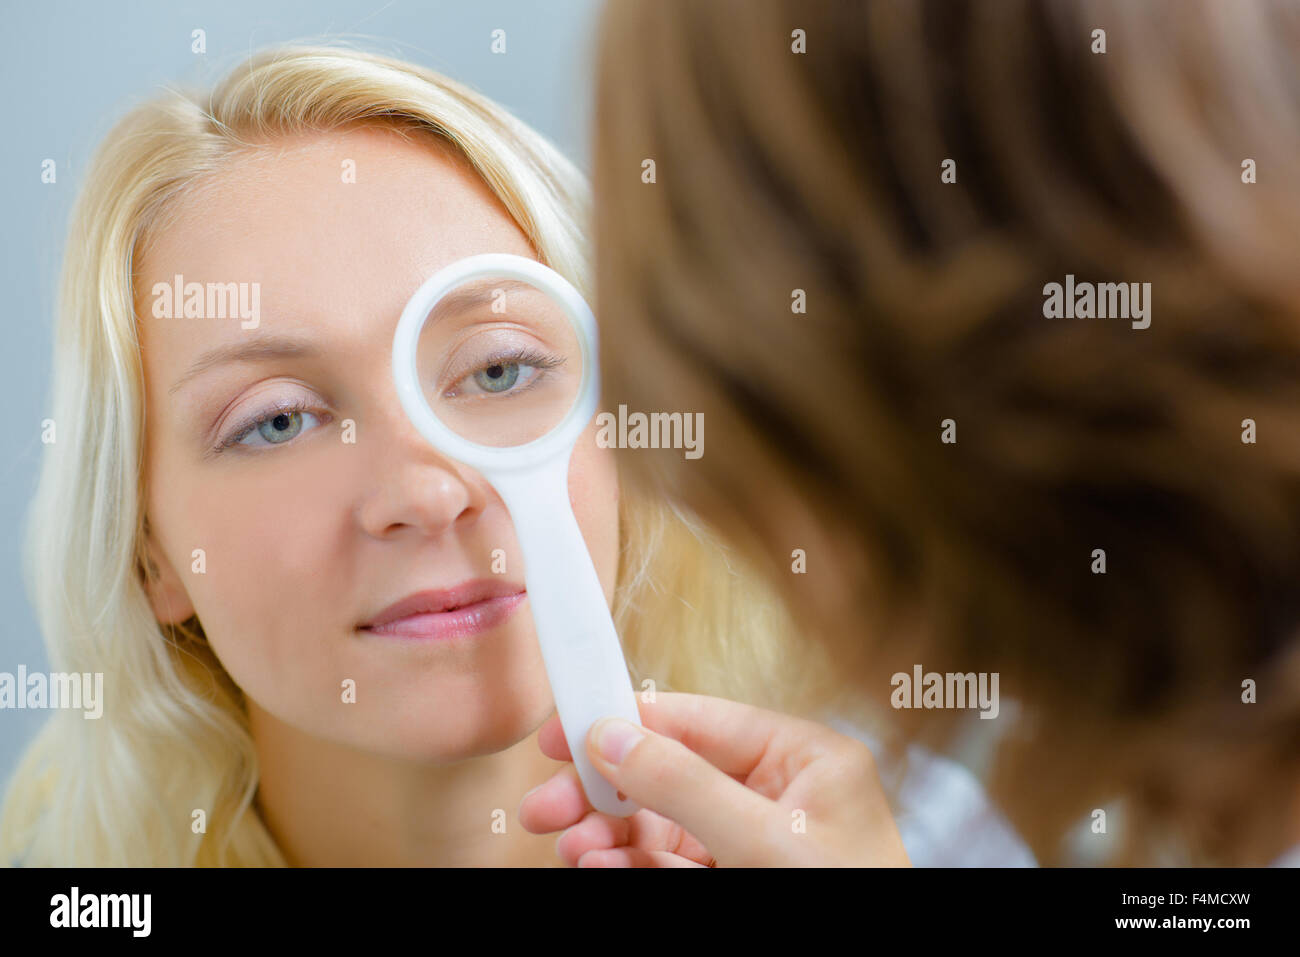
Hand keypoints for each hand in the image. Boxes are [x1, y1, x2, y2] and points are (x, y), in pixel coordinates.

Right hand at [518, 691, 911, 866]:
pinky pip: (669, 864)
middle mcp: (777, 796)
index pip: (700, 721)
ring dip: (608, 833)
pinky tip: (600, 865)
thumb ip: (688, 786)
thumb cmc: (850, 896)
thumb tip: (614, 737)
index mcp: (803, 759)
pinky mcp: (736, 881)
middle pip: (669, 774)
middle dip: (605, 789)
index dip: (627, 719)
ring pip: (660, 825)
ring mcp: (754, 844)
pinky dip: (629, 864)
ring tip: (569, 845)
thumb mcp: (767, 840)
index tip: (566, 729)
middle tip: (546, 805)